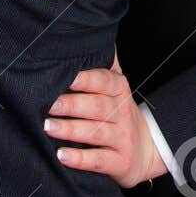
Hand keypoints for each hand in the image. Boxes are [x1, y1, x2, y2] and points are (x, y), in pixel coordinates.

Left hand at [45, 50, 168, 188]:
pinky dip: (80, 159)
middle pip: (97, 107)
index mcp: (119, 91)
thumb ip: (105, 64)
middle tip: (48, 104)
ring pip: (96, 133)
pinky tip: (62, 156)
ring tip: (48, 127)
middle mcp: (122, 113)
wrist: (147, 152)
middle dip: (71, 105)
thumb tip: (95, 33)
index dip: (86, 79)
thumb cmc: (120, 115)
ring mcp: (122, 138)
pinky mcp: (120, 162)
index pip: (104, 81)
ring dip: (70, 130)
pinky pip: (99, 160)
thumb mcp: (117, 88)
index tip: (66, 77)